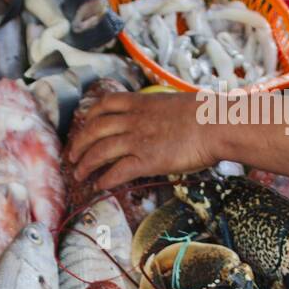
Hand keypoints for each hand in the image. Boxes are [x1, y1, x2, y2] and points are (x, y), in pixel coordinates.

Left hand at [67, 91, 215, 187]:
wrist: (216, 124)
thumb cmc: (205, 115)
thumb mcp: (175, 103)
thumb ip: (159, 111)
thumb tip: (161, 119)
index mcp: (141, 102)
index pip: (105, 104)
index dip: (89, 115)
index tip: (84, 125)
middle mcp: (134, 120)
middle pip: (94, 129)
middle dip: (79, 143)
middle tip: (72, 156)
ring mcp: (138, 140)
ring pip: (99, 151)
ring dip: (85, 164)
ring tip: (79, 174)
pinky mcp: (146, 160)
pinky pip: (116, 172)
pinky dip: (103, 180)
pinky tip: (98, 186)